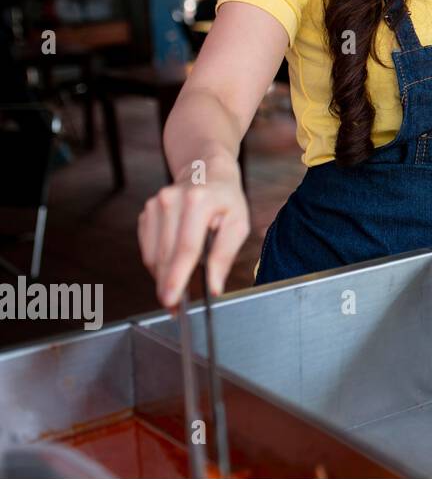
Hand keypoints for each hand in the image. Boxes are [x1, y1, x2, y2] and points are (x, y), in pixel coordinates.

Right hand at [138, 152, 249, 307]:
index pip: (186, 248)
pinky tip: (172, 266)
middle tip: (175, 308)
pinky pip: (148, 248)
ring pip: (153, 255)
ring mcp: (154, 205)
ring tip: (177, 289)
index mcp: (198, 202)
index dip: (177, 277)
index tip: (172, 301)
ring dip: (162, 277)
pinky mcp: (146, 212)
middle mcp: (171, 200)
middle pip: (166, 255)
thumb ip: (225, 256)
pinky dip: (158, 263)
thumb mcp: (238, 224)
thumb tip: (214, 287)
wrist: (206, 170)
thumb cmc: (226, 199)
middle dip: (168, 285)